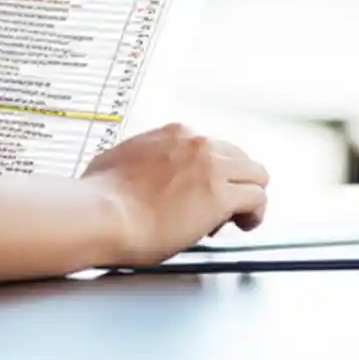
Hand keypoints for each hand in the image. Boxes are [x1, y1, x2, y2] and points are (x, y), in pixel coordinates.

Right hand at [81, 123, 268, 266]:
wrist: (101, 213)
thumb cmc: (100, 195)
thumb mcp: (119, 160)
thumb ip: (138, 161)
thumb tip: (132, 173)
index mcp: (173, 134)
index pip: (211, 147)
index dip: (210, 172)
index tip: (202, 189)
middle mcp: (197, 144)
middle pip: (239, 157)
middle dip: (234, 181)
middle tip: (223, 206)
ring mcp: (212, 168)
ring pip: (256, 175)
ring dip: (249, 195)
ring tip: (238, 217)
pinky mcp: (221, 196)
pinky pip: (257, 199)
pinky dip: (255, 214)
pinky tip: (245, 225)